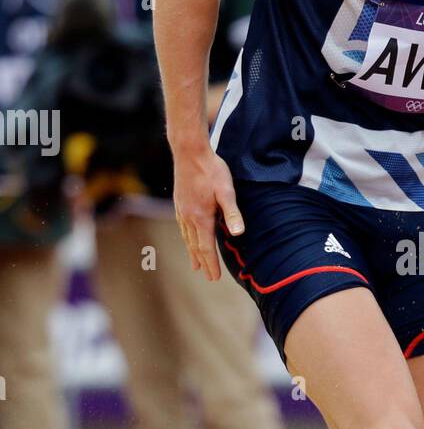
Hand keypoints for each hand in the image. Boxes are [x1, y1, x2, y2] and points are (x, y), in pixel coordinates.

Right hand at [173, 146, 243, 281]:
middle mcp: (188, 217)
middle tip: (207, 276)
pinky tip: (188, 238)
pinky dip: (186, 238)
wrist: (189, 151)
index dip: (211, 264)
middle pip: (196, 246)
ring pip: (187, 237)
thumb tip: (238, 233)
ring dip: (192, 252)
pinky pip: (183, 227)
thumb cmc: (211, 170)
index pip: (206, 247)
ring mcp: (182, 210)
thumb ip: (232, 212)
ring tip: (195, 264)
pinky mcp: (179, 202)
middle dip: (202, 262)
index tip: (214, 278)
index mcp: (201, 217)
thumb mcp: (227, 190)